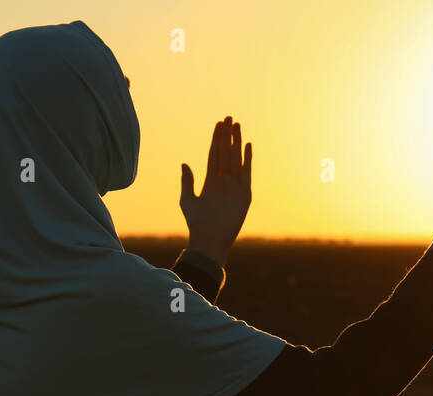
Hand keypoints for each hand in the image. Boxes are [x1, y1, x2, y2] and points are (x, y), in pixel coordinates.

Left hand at [180, 117, 251, 266]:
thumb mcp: (187, 200)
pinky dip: (247, 159)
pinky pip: (246, 173)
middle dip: (227, 136)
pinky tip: (247, 146)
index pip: (215, 155)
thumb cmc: (196, 223)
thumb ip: (187, 181)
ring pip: (236, 159)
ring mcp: (234, 187)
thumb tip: (184, 163)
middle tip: (229, 118)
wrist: (209, 240)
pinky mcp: (244, 194)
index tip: (218, 124)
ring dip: (236, 142)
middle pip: (226, 153)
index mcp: (211, 182)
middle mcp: (224, 182)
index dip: (216, 139)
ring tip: (237, 125)